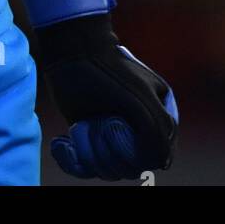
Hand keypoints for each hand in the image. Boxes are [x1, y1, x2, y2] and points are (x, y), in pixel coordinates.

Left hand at [41, 17, 177, 179]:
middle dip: (107, 149)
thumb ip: (158, 133)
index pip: (154, 159)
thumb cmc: (109, 72)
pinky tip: (63, 142)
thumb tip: (162, 164)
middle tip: (98, 120)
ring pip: (105, 171)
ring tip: (81, 124)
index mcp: (158, 120)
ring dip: (88, 150)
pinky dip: (71, 160)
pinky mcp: (89, 141)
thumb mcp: (141, 101)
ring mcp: (112, 138)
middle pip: (128, 169)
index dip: (132, 151)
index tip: (114, 124)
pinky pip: (83, 169)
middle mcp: (138, 132)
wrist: (74, 52)